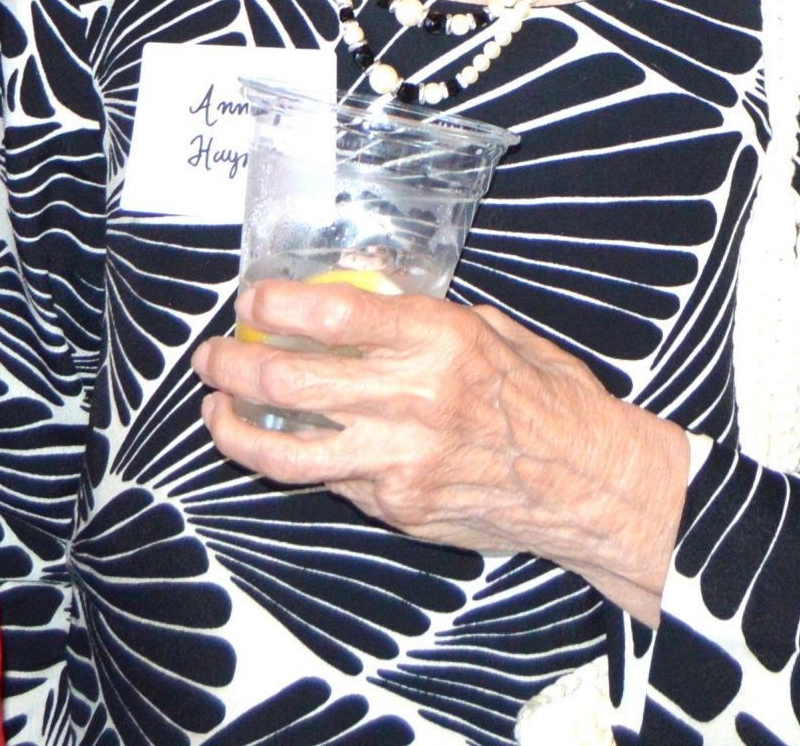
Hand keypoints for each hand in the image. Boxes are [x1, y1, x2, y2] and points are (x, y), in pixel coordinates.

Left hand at [195, 278, 688, 623]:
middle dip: (234, 363)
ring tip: (213, 409)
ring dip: (235, 426)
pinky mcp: (396, 505)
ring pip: (287, 449)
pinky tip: (277, 445)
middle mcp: (410, 398)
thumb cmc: (545, 396)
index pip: (333, 315)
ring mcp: (398, 461)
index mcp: (437, 339)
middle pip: (291, 378)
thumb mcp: (489, 330)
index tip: (251, 295)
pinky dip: (295, 461)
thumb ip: (424, 322)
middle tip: (213, 353)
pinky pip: (330, 480)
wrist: (586, 479)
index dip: (278, 302)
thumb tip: (367, 307)